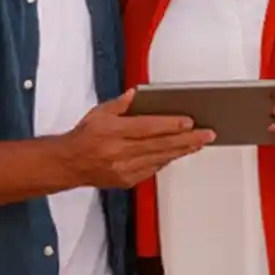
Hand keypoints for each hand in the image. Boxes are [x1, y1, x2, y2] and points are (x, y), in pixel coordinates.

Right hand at [59, 89, 215, 188]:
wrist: (68, 164)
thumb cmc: (83, 137)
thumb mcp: (98, 113)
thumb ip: (119, 104)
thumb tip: (136, 94)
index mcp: (113, 131)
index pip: (148, 127)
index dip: (170, 124)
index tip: (189, 122)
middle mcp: (120, 151)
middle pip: (160, 145)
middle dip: (187, 139)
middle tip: (206, 134)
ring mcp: (124, 168)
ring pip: (160, 159)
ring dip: (182, 151)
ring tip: (199, 143)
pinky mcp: (127, 180)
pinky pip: (152, 170)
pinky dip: (167, 160)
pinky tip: (178, 154)